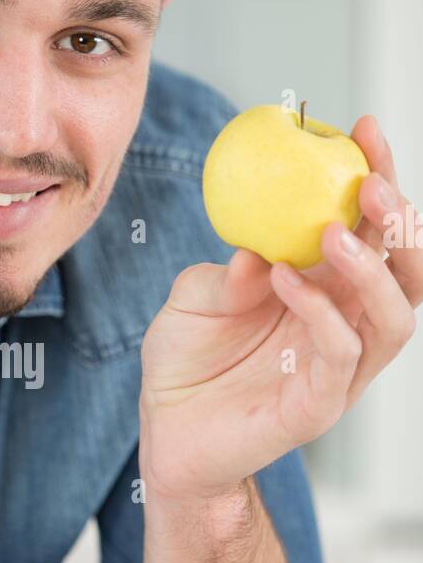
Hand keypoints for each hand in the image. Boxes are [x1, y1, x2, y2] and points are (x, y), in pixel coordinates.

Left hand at [139, 116, 420, 500]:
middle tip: (370, 181)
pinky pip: (340, 356)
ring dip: (374, 270)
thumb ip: (224, 271)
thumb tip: (257, 247)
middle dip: (401, 222)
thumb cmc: (185, 363)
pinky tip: (287, 279)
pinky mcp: (317, 408)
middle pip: (405, 272)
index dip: (379, 178)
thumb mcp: (193, 298)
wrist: (164, 435)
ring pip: (394, 318)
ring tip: (336, 232)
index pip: (373, 231)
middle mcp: (345, 327)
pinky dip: (321, 314)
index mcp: (326, 292)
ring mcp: (338, 371)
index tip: (364, 126)